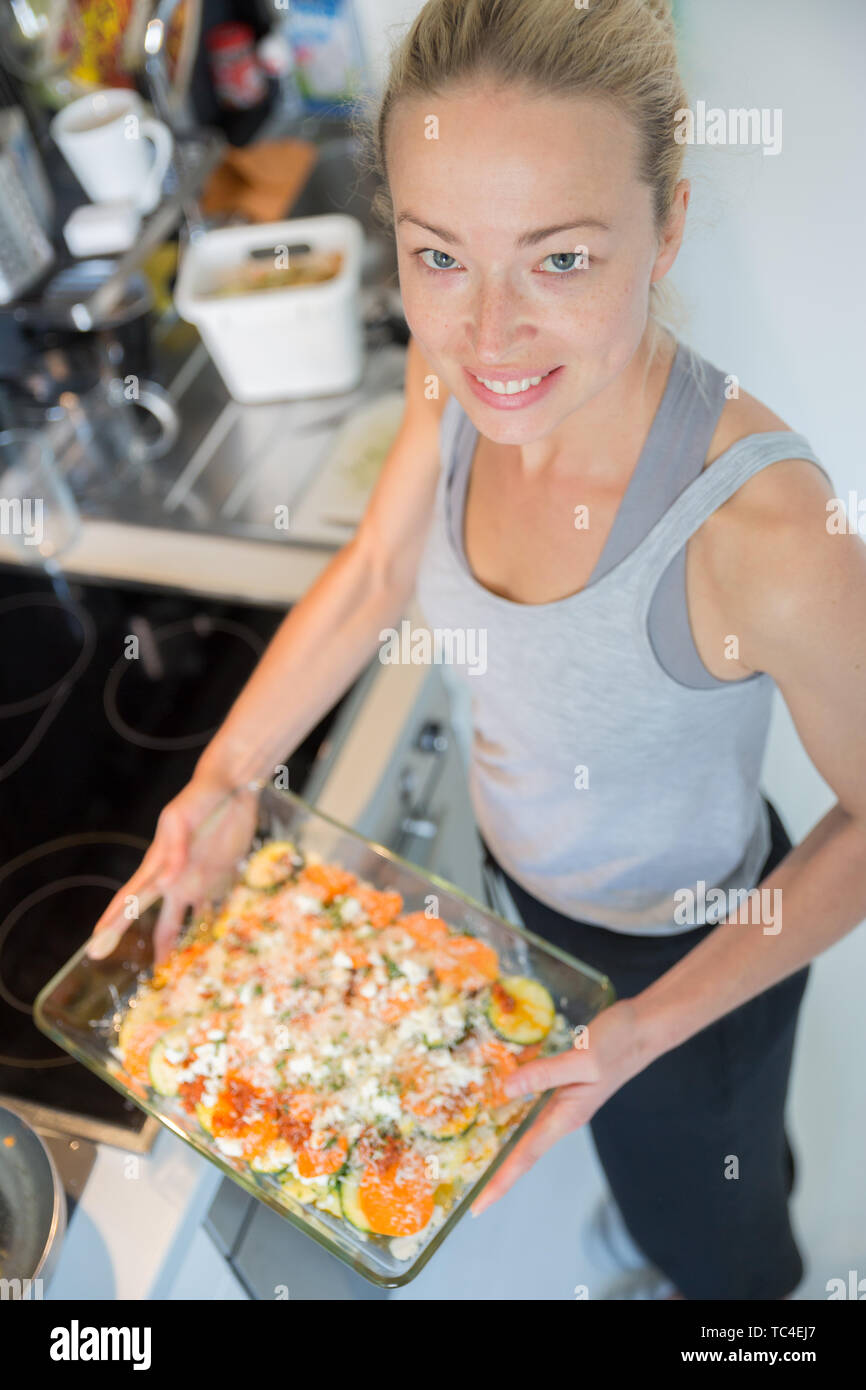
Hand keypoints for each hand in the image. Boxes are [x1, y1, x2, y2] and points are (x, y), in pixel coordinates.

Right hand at [86, 773, 258, 965]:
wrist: (233, 788)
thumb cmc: (200, 797)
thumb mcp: (182, 817)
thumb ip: (174, 847)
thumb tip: (166, 878)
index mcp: (159, 864)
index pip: (131, 896)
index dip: (113, 919)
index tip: (96, 941)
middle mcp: (174, 878)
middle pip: (152, 915)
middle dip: (136, 940)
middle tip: (122, 970)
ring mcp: (197, 881)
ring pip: (183, 920)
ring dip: (177, 945)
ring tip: (170, 972)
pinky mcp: (221, 879)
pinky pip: (214, 909)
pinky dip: (211, 930)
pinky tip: (211, 950)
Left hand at [471, 998, 648, 1215]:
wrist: (645, 1028)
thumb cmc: (618, 1044)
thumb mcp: (581, 1059)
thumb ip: (544, 1075)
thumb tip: (505, 1089)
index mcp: (567, 1115)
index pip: (527, 1156)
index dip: (501, 1181)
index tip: (478, 1206)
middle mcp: (563, 1113)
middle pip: (524, 1150)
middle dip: (497, 1171)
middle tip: (468, 1192)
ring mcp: (565, 1100)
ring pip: (527, 1128)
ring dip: (503, 1144)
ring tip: (475, 1157)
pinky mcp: (565, 1083)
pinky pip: (533, 1103)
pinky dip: (513, 1110)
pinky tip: (499, 1104)